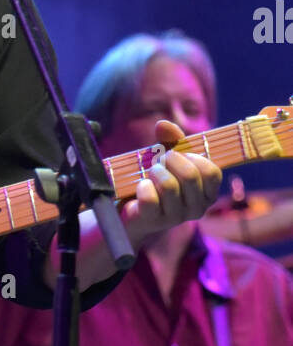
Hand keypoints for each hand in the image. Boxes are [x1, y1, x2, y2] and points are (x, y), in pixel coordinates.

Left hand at [121, 119, 221, 238]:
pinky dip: (142, 186)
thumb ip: (171, 140)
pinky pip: (150, 198)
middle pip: (190, 176)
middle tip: (160, 160)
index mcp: (208, 193)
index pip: (212, 172)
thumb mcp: (168, 158)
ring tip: (150, 173)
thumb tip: (163, 124)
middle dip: (170, 160)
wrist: (134, 209)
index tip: (178, 154)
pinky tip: (141, 187)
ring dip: (155, 172)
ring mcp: (177, 218)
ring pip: (169, 186)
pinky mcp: (154, 221)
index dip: (193, 157)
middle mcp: (197, 208)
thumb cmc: (158, 180)